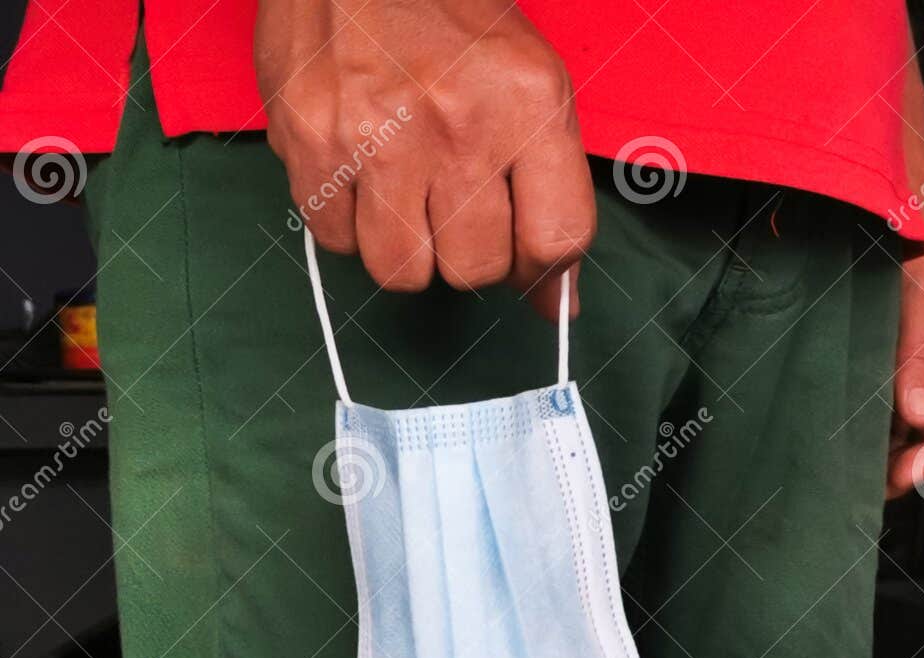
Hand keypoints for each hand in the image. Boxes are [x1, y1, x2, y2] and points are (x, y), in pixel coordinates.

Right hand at [256, 0, 593, 318]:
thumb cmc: (454, 19)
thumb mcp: (535, 87)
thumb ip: (556, 199)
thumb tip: (559, 307)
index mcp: (528, 104)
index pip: (556, 242)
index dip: (542, 267)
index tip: (524, 253)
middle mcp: (456, 124)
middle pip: (475, 269)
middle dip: (471, 255)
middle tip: (457, 206)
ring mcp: (376, 136)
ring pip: (403, 271)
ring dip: (409, 250)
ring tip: (408, 194)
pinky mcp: (308, 140)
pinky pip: (336, 241)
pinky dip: (351, 225)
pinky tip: (361, 176)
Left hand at [887, 222, 923, 497]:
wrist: (890, 201)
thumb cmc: (917, 238)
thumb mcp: (919, 298)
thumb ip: (917, 358)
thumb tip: (917, 416)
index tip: (911, 473)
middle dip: (917, 459)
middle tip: (879, 482)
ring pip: (920, 422)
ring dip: (897, 448)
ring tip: (864, 470)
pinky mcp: (901, 360)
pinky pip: (897, 403)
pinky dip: (882, 425)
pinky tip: (859, 440)